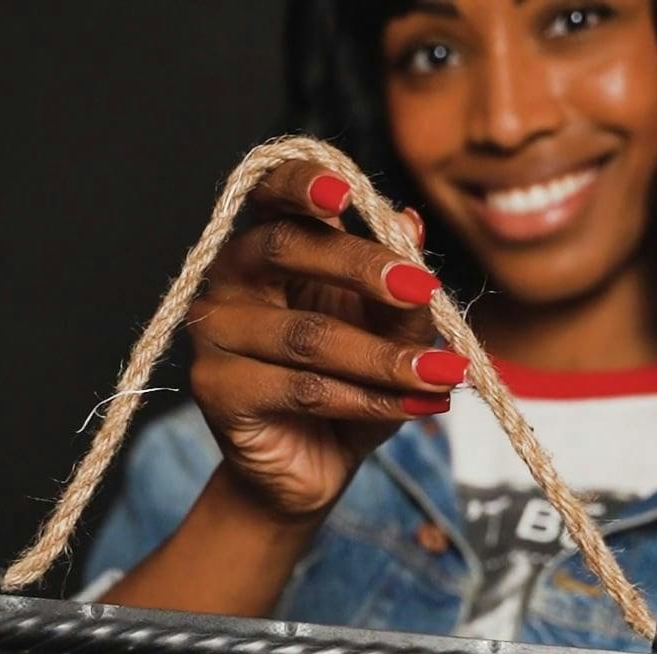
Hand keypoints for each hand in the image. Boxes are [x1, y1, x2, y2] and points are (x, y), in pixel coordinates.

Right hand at [187, 160, 467, 518]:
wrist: (311, 468)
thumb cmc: (348, 385)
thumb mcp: (389, 333)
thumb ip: (399, 284)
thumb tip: (411, 222)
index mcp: (267, 247)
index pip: (270, 193)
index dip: (301, 183)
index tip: (346, 192)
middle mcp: (228, 280)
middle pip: (284, 248)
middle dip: (362, 266)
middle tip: (425, 290)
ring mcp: (213, 334)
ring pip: (307, 335)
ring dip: (385, 359)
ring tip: (444, 375)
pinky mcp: (216, 389)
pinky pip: (302, 388)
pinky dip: (367, 400)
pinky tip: (413, 406)